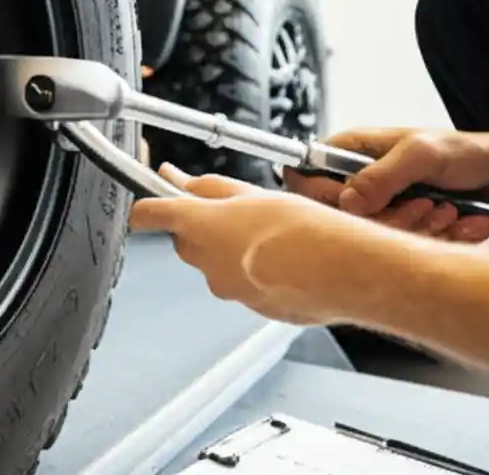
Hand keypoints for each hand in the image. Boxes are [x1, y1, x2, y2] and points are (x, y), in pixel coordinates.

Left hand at [130, 164, 373, 324]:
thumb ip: (211, 189)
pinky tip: (285, 260)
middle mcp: (206, 261)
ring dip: (234, 249)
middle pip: (187, 242)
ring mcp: (228, 288)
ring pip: (217, 264)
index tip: (145, 206)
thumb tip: (182, 182)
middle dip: (202, 228)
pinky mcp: (252, 307)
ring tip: (272, 235)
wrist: (343, 272)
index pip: (150, 216)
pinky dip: (257, 271)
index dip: (146, 210)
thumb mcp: (253, 193)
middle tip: (233, 212)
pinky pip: (244, 284)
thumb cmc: (304, 230)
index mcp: (199, 225)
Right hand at [284, 128, 488, 242]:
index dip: (321, 195)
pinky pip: (396, 246)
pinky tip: (455, 222)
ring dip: (415, 229)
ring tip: (446, 211)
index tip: (352, 205)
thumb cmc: (466, 153)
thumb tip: (346, 201)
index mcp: (351, 151)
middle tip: (422, 206)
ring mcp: (378, 205)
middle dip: (385, 219)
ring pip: (369, 236)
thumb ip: (381, 175)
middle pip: (338, 216)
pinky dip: (431, 239)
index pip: (305, 175)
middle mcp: (359, 180)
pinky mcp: (397, 227)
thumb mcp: (422, 154)